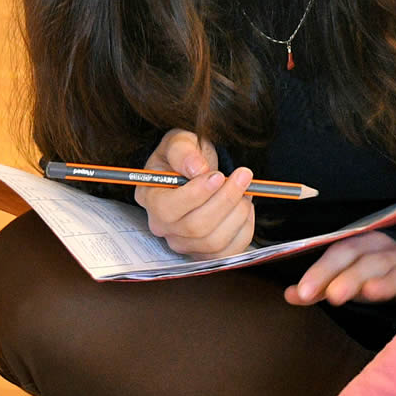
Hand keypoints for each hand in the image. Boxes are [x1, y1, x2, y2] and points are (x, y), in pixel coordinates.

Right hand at [135, 129, 255, 257]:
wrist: (198, 171)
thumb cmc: (185, 157)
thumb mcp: (179, 142)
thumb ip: (183, 151)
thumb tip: (196, 169)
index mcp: (150, 198)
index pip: (168, 208)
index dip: (196, 194)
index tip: (218, 175)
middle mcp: (163, 226)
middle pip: (195, 227)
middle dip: (225, 200)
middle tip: (243, 176)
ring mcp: (184, 244)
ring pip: (214, 241)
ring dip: (237, 213)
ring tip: (245, 189)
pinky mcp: (206, 253)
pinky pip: (229, 251)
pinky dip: (244, 229)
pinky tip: (245, 207)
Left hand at [284, 232, 395, 315]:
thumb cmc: (382, 277)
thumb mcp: (351, 279)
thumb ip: (322, 287)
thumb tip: (291, 295)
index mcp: (371, 246)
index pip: (344, 251)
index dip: (323, 269)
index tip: (303, 291)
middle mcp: (395, 254)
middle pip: (372, 261)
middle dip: (351, 277)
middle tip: (332, 297)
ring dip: (387, 282)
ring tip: (369, 293)